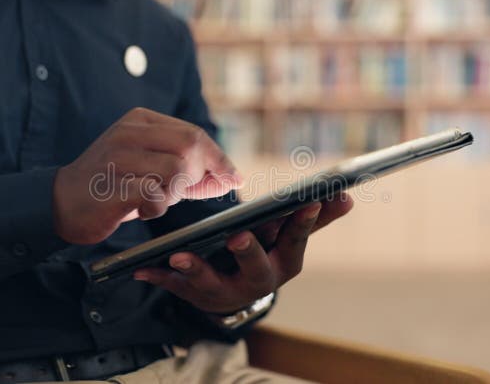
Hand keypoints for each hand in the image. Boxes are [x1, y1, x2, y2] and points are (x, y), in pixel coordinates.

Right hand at [53, 108, 242, 243]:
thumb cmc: (113, 185)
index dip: (219, 157)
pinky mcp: (113, 184)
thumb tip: (230, 176)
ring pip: (177, 170)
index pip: (194, 133)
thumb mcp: (150, 166)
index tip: (234, 177)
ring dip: (176, 193)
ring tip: (156, 200)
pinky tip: (142, 210)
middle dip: (200, 174)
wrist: (60, 202)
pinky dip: (158, 208)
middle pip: (190, 145)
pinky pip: (155, 195)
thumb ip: (187, 168)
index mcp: (140, 120)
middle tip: (187, 193)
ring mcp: (118, 156)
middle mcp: (129, 132)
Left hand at [133, 195, 353, 313]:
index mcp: (283, 263)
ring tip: (180, 254)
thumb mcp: (290, 237)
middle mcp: (256, 282)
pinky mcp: (194, 295)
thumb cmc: (266, 254)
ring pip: (210, 283)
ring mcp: (224, 291)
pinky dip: (159, 277)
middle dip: (248, 252)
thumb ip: (316, 218)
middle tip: (238, 236)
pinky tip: (143, 267)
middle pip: (255, 268)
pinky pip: (174, 287)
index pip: (295, 242)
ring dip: (195, 269)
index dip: (301, 224)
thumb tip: (347, 194)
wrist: (234, 292)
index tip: (307, 202)